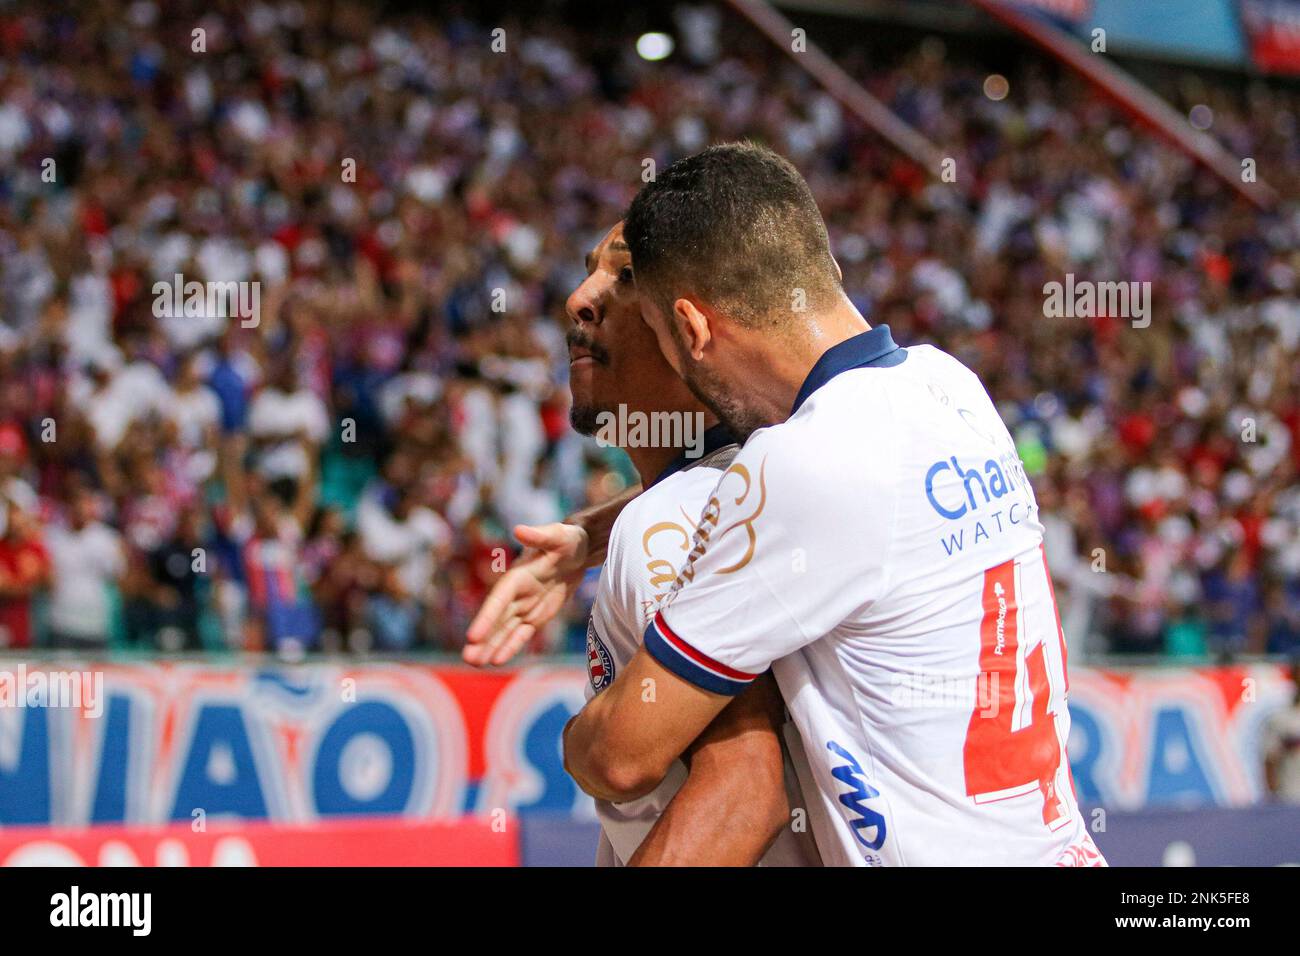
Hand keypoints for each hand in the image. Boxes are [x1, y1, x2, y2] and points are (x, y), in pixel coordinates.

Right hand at [463, 522, 589, 665]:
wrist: (579, 551)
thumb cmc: (568, 540)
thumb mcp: (558, 536)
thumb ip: (539, 536)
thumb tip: (518, 529)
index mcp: (517, 576)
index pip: (499, 599)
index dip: (486, 617)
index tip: (473, 636)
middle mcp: (516, 593)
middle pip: (497, 619)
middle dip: (483, 639)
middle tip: (467, 659)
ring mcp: (524, 606)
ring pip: (505, 630)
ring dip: (490, 646)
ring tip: (473, 663)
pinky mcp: (536, 616)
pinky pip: (522, 634)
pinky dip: (510, 646)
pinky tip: (497, 661)